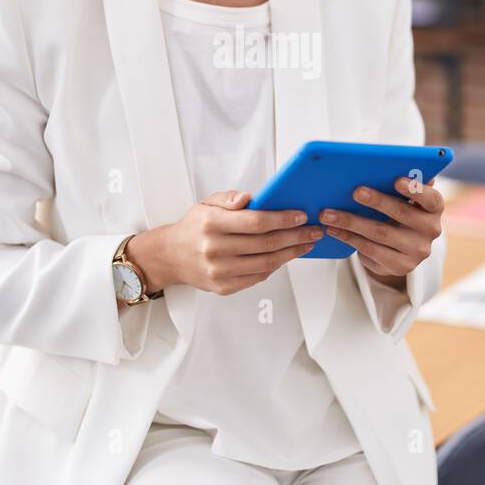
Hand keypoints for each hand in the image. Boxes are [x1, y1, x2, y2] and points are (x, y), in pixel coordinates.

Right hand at [126, 190, 322, 295]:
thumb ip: (229, 198)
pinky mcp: (223, 287)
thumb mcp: (206, 203)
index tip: (301, 215)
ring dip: (291, 253)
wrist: (171, 256)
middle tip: (313, 230)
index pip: (255, 221)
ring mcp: (219, 271)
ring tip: (306, 244)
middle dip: (295, 236)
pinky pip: (258, 276)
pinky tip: (287, 255)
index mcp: (211, 224)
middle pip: (265, 243)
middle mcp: (214, 249)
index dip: (282, 219)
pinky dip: (276, 266)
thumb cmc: (194, 227)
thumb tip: (249, 197)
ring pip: (266, 263)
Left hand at [320, 176, 444, 285]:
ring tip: (328, 213)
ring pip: (380, 233)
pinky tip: (334, 229)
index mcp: (434, 208)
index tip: (396, 179)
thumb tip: (384, 166)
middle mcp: (431, 230)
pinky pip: (370, 249)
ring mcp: (417, 251)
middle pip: (401, 213)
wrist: (399, 250)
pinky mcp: (400, 266)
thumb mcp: (403, 199)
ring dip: (351, 221)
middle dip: (376, 201)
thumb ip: (400, 185)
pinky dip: (349, 237)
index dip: (415, 189)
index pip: (431, 198)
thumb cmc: (398, 213)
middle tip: (355, 192)